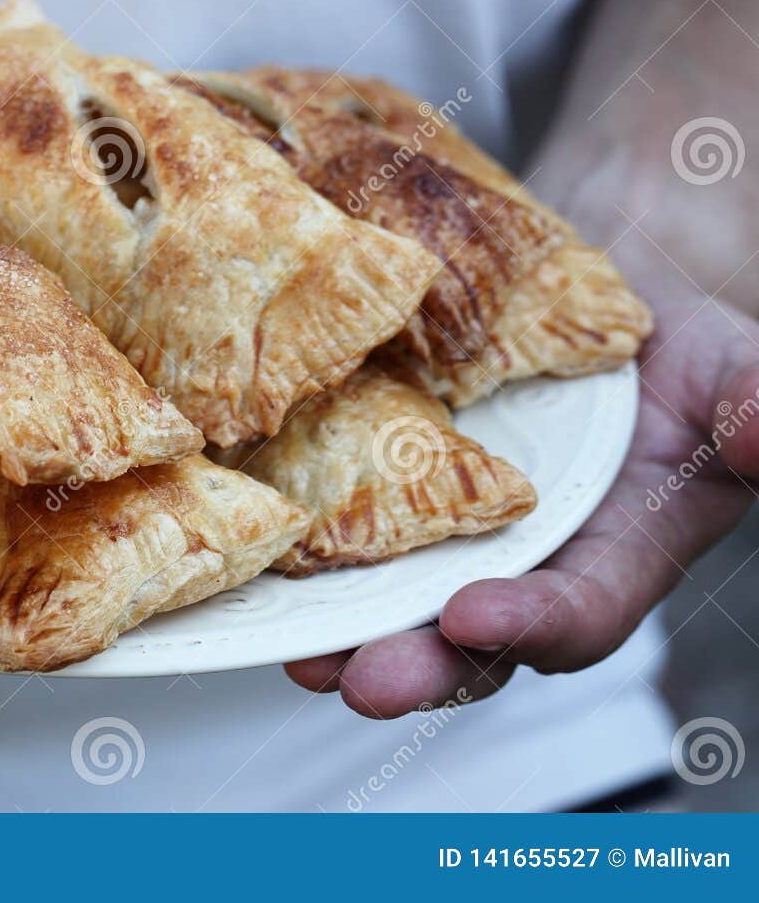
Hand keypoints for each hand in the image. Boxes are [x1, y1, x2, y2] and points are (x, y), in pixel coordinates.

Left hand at [285, 276, 758, 716]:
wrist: (586, 289)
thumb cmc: (669, 341)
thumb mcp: (733, 371)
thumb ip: (758, 409)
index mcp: (614, 552)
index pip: (579, 611)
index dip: (532, 626)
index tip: (477, 618)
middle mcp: (522, 562)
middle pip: (469, 640)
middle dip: (415, 665)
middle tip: (359, 680)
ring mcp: (450, 536)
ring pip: (393, 604)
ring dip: (343, 636)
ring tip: (295, 653)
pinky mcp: (389, 491)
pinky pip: (344, 532)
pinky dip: (303, 553)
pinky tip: (261, 554)